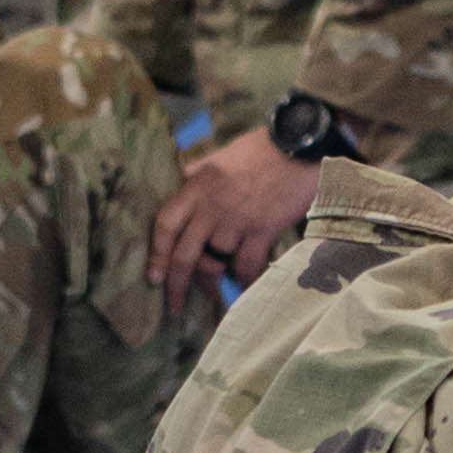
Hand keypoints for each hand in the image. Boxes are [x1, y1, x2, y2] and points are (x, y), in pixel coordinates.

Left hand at [153, 125, 322, 301]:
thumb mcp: (219, 155)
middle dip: (176, 286)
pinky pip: (247, 265)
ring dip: (214, 281)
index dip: (156, 254)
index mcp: (195, 186)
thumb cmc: (260, 148)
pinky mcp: (262, 230)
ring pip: (216, 263)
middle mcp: (210, 207)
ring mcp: (236, 220)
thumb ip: (198, 170)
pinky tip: (243, 283)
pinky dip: (244, 279)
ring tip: (216, 290)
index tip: (153, 277)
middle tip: (173, 307)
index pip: (165, 225)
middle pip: (184, 255)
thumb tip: (183, 177)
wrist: (299, 146)